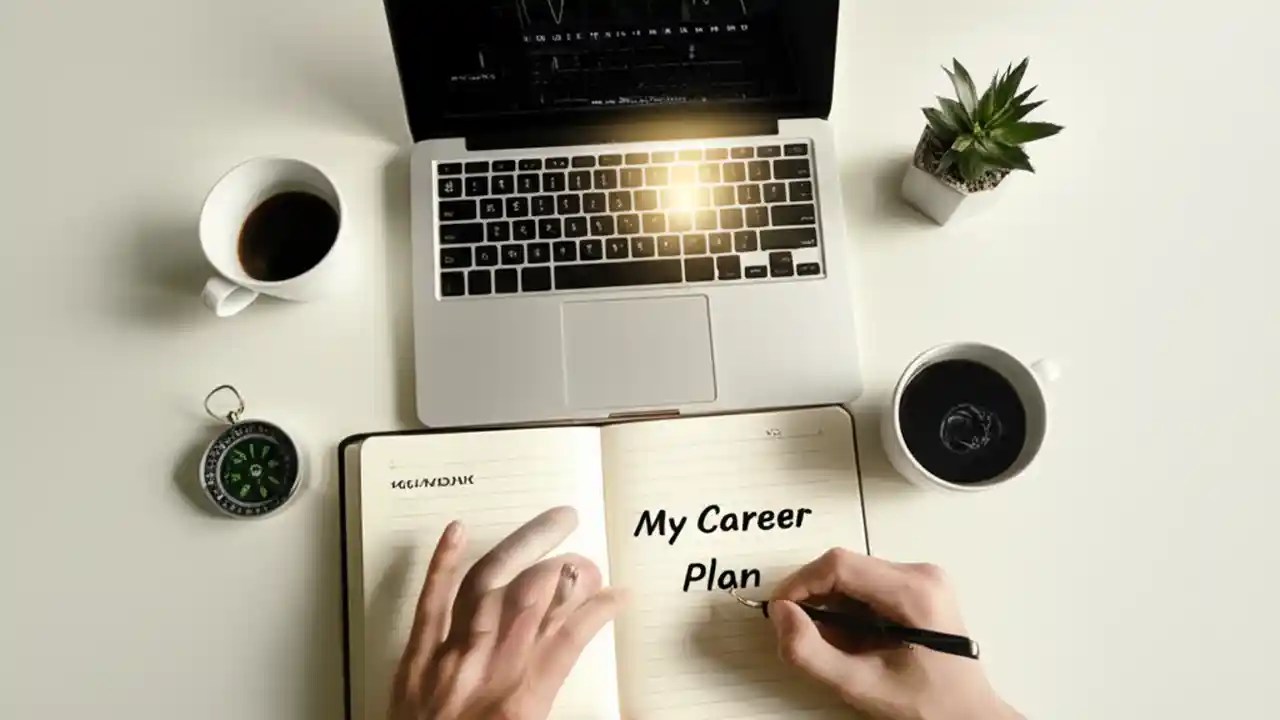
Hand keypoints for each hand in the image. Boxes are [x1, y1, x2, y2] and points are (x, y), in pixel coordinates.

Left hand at [391, 507, 624, 719]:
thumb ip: (575, 712)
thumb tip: (636, 715)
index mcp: (523, 705)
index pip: (571, 636)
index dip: (600, 608)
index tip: (617, 596)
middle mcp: (488, 672)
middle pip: (534, 598)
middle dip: (569, 569)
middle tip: (588, 562)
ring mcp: (448, 660)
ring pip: (488, 584)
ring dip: (524, 546)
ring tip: (552, 523)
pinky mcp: (415, 660)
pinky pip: (430, 602)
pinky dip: (442, 562)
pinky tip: (457, 530)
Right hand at [770, 549, 1021, 719]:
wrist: (968, 717)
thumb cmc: (925, 705)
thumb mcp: (860, 685)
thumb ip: (811, 652)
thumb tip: (780, 614)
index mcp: (915, 592)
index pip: (840, 565)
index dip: (800, 583)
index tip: (780, 611)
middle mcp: (922, 574)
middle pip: (846, 567)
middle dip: (815, 598)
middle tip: (802, 634)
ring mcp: (923, 578)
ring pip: (853, 575)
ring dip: (831, 605)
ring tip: (835, 645)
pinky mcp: (918, 587)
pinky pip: (868, 585)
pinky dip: (848, 608)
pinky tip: (854, 640)